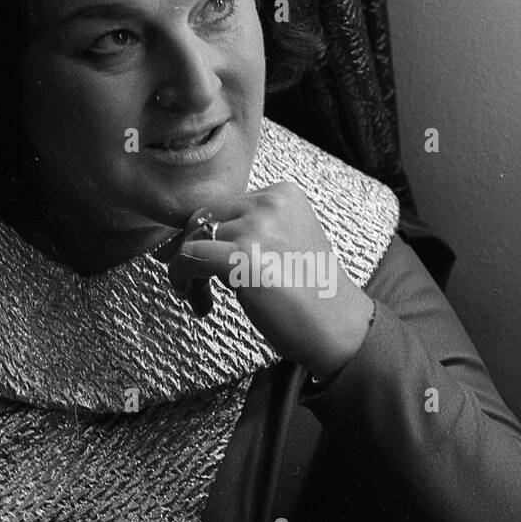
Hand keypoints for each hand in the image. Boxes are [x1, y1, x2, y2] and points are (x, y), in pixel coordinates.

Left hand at [162, 182, 374, 379]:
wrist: (339, 327)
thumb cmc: (312, 294)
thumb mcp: (285, 242)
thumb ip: (252, 231)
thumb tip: (196, 239)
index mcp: (283, 194)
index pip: (224, 206)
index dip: (207, 237)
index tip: (204, 265)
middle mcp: (270, 203)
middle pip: (203, 218)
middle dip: (192, 250)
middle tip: (197, 283)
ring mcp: (257, 228)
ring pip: (192, 240)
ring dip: (189, 272)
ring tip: (203, 298)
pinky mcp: (243, 257)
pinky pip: (188, 258)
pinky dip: (182, 280)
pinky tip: (198, 302)